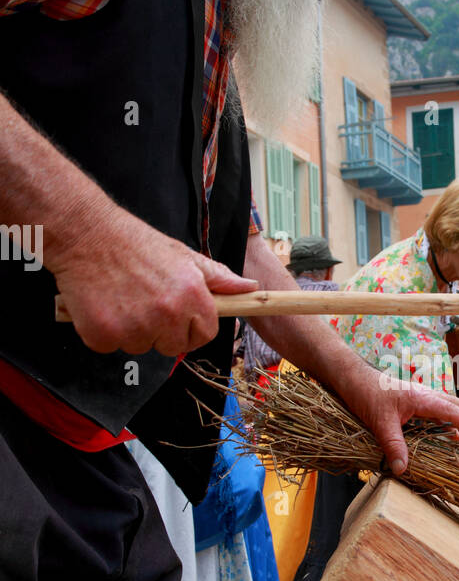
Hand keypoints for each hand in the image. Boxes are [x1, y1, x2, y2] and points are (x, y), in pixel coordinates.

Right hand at [53, 205, 259, 355]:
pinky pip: (111, 347)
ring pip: (141, 347)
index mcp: (191, 295)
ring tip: (122, 297)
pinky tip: (102, 304)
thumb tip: (250, 288)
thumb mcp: (183, 256)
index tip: (177, 316)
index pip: (205, 334)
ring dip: (132, 330)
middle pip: (174, 346)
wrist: (85, 233)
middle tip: (144, 301)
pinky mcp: (103, 335)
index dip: (192, 327)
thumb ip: (218, 278)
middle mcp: (166, 314)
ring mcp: (134, 327)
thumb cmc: (135, 244)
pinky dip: (105, 331)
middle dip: (162, 331)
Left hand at [344, 373, 458, 475]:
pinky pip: (441, 410)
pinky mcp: (416, 401)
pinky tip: (451, 434)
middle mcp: (428, 395)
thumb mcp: (380, 422)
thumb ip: (393, 445)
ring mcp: (423, 397)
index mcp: (424, 398)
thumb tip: (402, 469)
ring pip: (452, 407)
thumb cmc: (367, 394)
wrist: (353, 377)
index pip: (455, 412)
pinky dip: (452, 421)